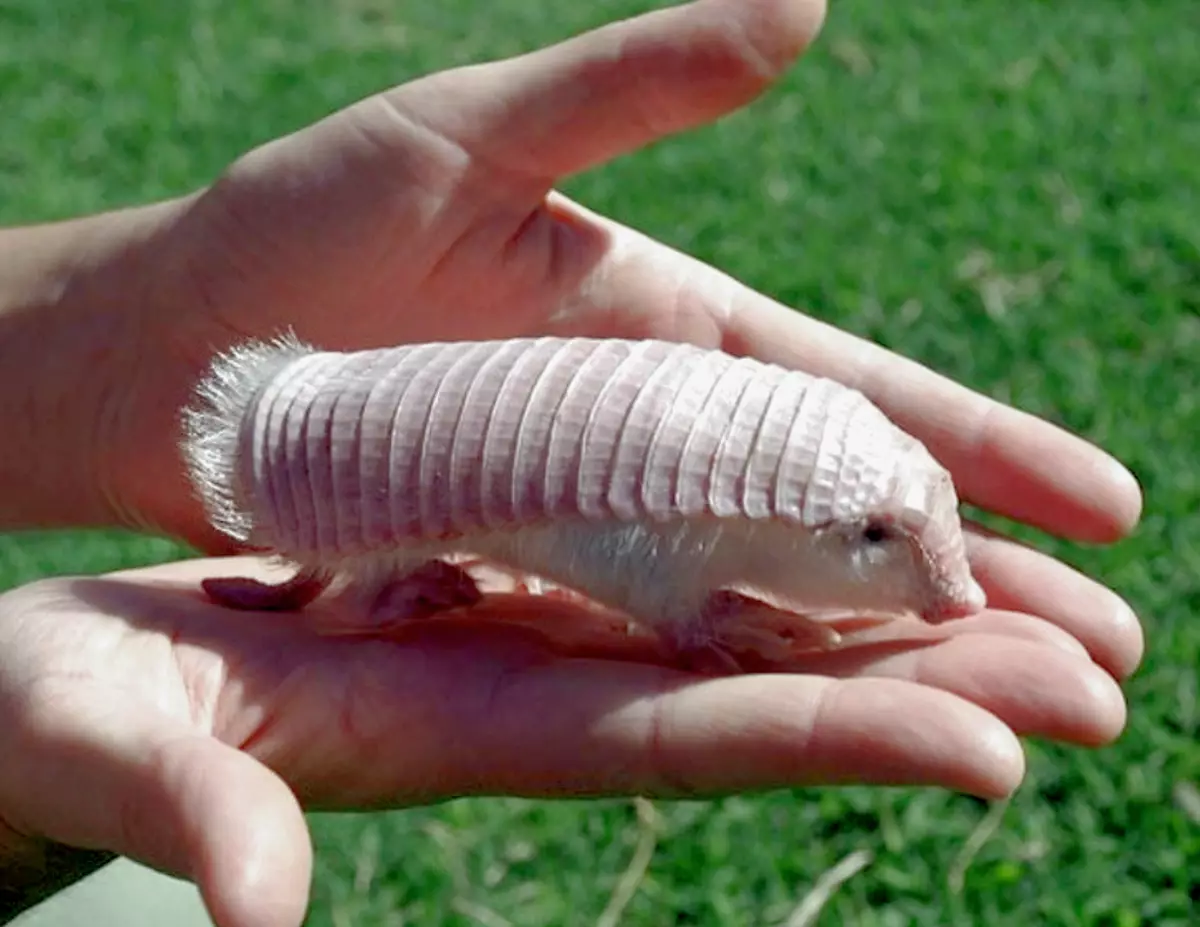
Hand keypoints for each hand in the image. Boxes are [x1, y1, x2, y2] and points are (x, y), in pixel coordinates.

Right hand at [0, 556, 1125, 926]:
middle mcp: (519, 683)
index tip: (991, 748)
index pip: (670, 742)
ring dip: (873, 610)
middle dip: (920, 681)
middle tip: (1098, 672)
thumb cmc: (66, 716)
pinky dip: (763, 542)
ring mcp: (517, 625)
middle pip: (749, 685)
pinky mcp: (490, 569)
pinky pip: (655, 554)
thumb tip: (252, 917)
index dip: (825, 741)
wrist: (63, 679)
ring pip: (727, 615)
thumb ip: (192, 816)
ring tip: (1034, 597)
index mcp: (452, 727)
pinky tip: (850, 521)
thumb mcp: (115, 750)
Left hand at [109, 0, 1139, 675]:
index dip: (981, 445)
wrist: (171, 345)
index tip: (1108, 501)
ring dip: (882, 650)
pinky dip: (746, 671)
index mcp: (667, 325)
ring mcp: (594, 516)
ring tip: (1012, 710)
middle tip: (1110, 651)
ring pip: (766, 593)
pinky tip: (827, 721)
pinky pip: (657, 637)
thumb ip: (634, 83)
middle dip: (973, 579)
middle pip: (841, 514)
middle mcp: (653, 430)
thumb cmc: (298, 227)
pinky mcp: (522, 581)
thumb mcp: (469, 133)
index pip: (856, 394)